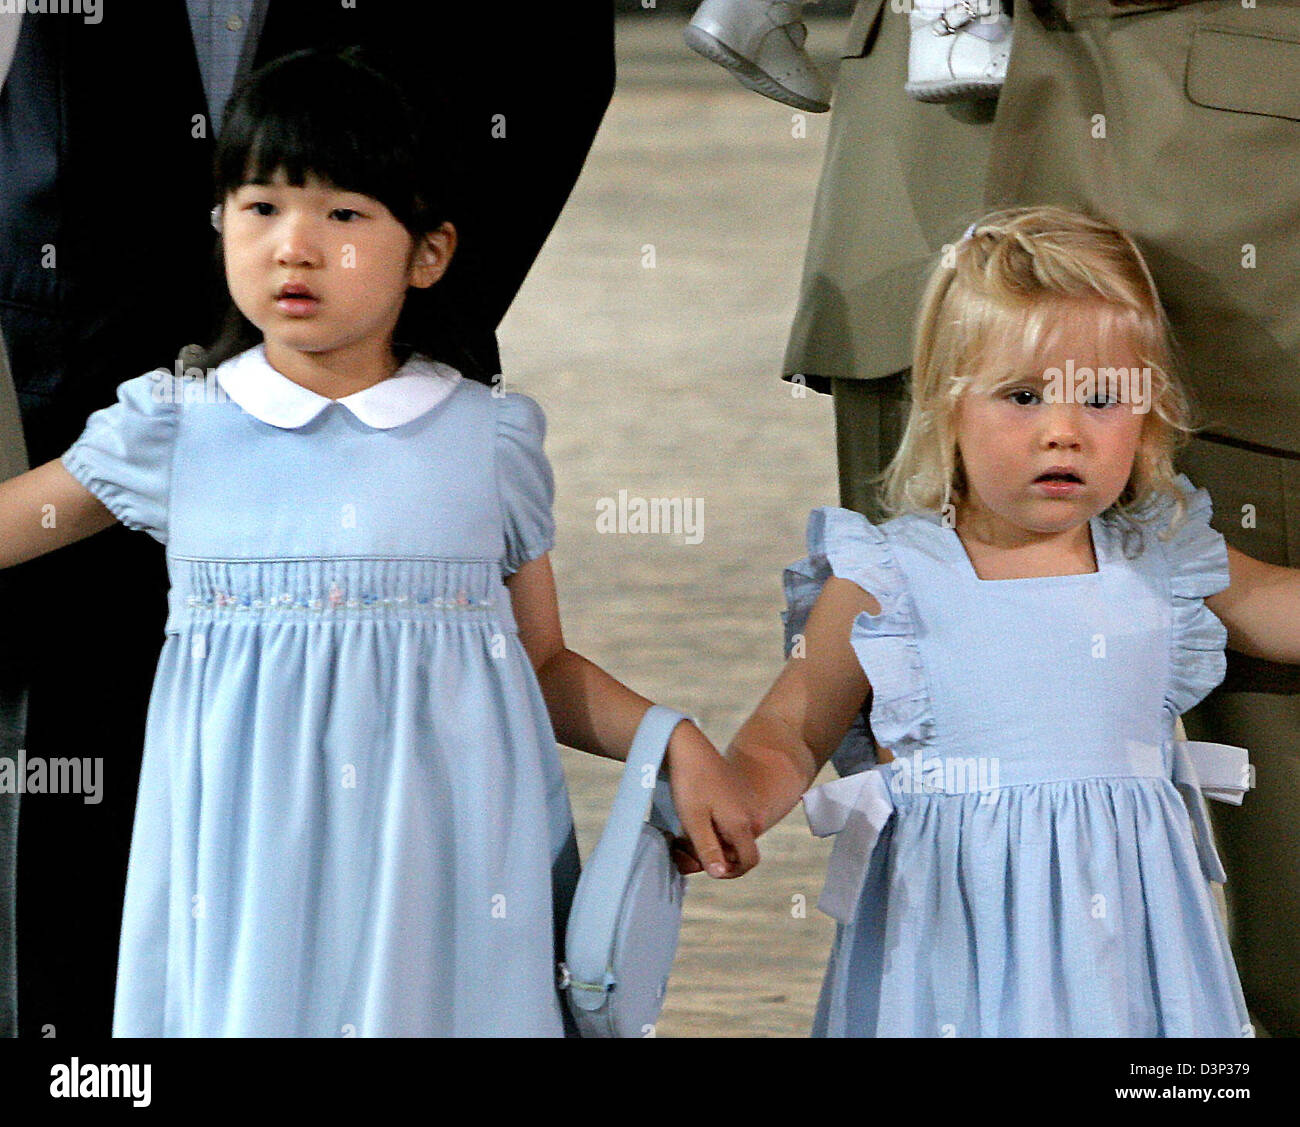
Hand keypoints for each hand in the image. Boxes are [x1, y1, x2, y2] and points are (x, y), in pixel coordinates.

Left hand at [663, 720, 763, 878]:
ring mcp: (743, 806)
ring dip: (706, 844)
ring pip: (728, 838)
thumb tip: (720, 873)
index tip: (705, 867)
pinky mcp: (734, 799)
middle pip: (736, 852)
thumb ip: (708, 849)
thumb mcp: (694, 820)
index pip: (748, 861)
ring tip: (679, 838)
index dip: (729, 872)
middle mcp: (749, 816)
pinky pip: (726, 824)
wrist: (688, 747)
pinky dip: (708, 829)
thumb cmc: (690, 782)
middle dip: (710, 857)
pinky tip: (688, 823)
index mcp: (742, 823)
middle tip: (680, 850)